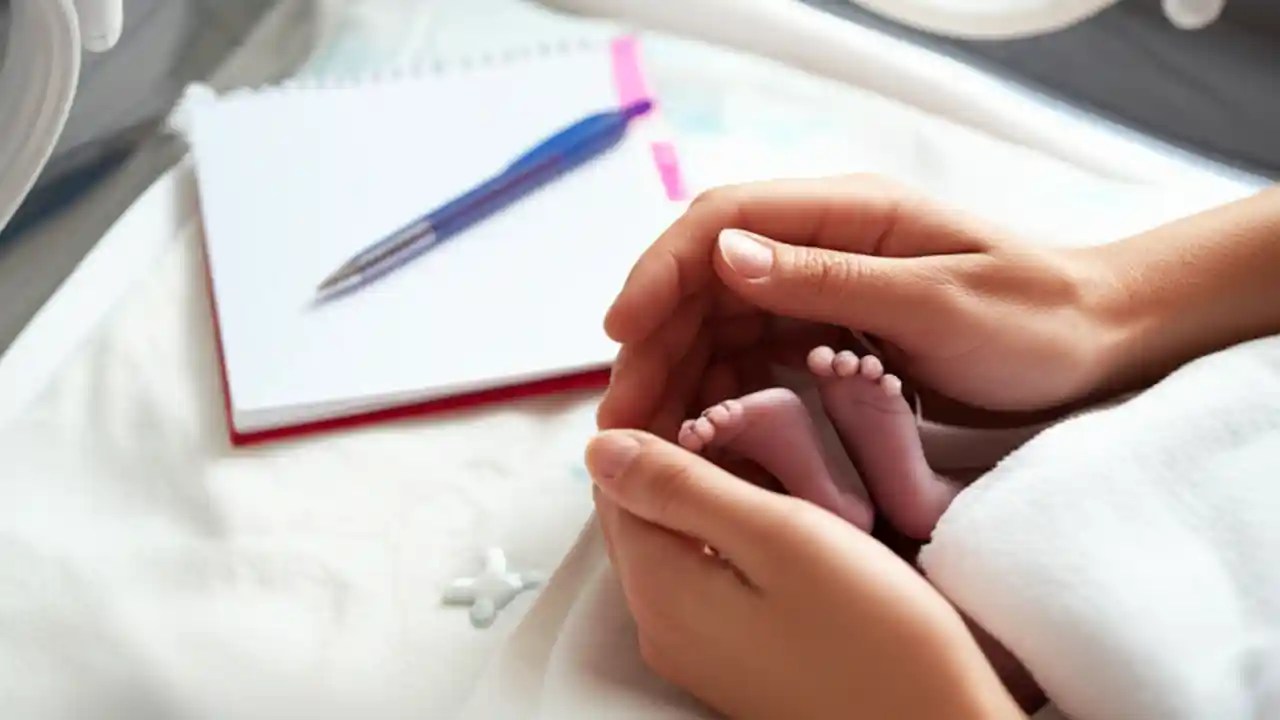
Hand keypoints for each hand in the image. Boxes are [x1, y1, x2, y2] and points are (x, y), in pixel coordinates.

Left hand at [585, 430, 1023, 719]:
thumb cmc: (876, 635)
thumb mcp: (778, 536)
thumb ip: (681, 487)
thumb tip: (598, 446)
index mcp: (660, 590)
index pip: (616, 485)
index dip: (644, 422)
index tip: (696, 376)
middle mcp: (662, 628)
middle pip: (640, 515)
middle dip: (669, 450)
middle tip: (727, 392)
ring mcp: (698, 652)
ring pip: (674, 542)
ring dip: (698, 487)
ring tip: (753, 433)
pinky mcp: (735, 660)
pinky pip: (704, 574)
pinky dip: (721, 527)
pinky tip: (769, 502)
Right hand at [597, 175, 1112, 435]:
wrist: (1099, 342)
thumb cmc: (1034, 317)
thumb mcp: (936, 298)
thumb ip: (830, 278)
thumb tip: (723, 256)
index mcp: (844, 212)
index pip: (723, 222)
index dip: (660, 273)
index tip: (621, 334)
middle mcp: (822, 245)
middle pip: (708, 282)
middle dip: (656, 344)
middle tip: (622, 418)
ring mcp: (825, 291)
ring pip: (723, 326)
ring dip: (680, 377)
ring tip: (649, 440)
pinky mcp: (832, 336)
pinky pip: (757, 360)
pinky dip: (722, 395)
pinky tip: (702, 436)